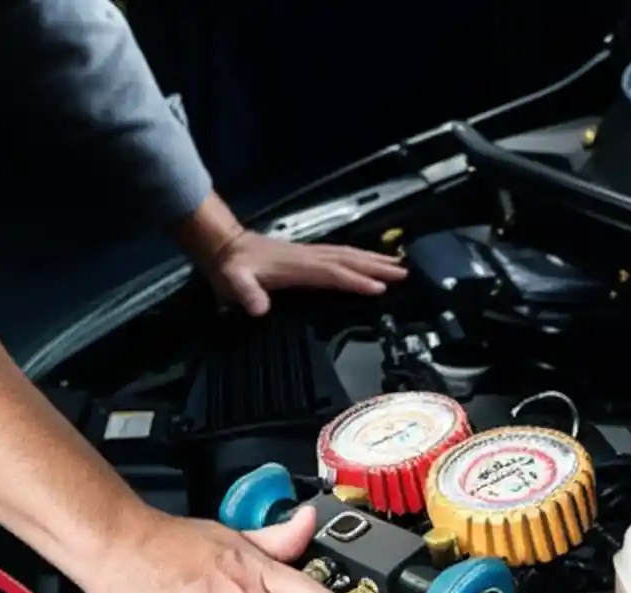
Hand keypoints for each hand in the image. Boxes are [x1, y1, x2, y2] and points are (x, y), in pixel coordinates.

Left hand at [203, 231, 407, 315]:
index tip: (379, 288)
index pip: (333, 273)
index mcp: (298, 266)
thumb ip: (246, 294)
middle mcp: (309, 257)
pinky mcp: (308, 254)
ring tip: (397, 265)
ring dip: (373, 260)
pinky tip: (368, 261)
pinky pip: (340, 254)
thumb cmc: (232, 267)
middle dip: (377, 267)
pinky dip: (359, 257)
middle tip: (404, 273)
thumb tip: (259, 309)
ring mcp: (310, 253)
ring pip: (348, 255)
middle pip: (349, 260)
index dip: (355, 280)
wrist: (225, 246)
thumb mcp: (234, 281)